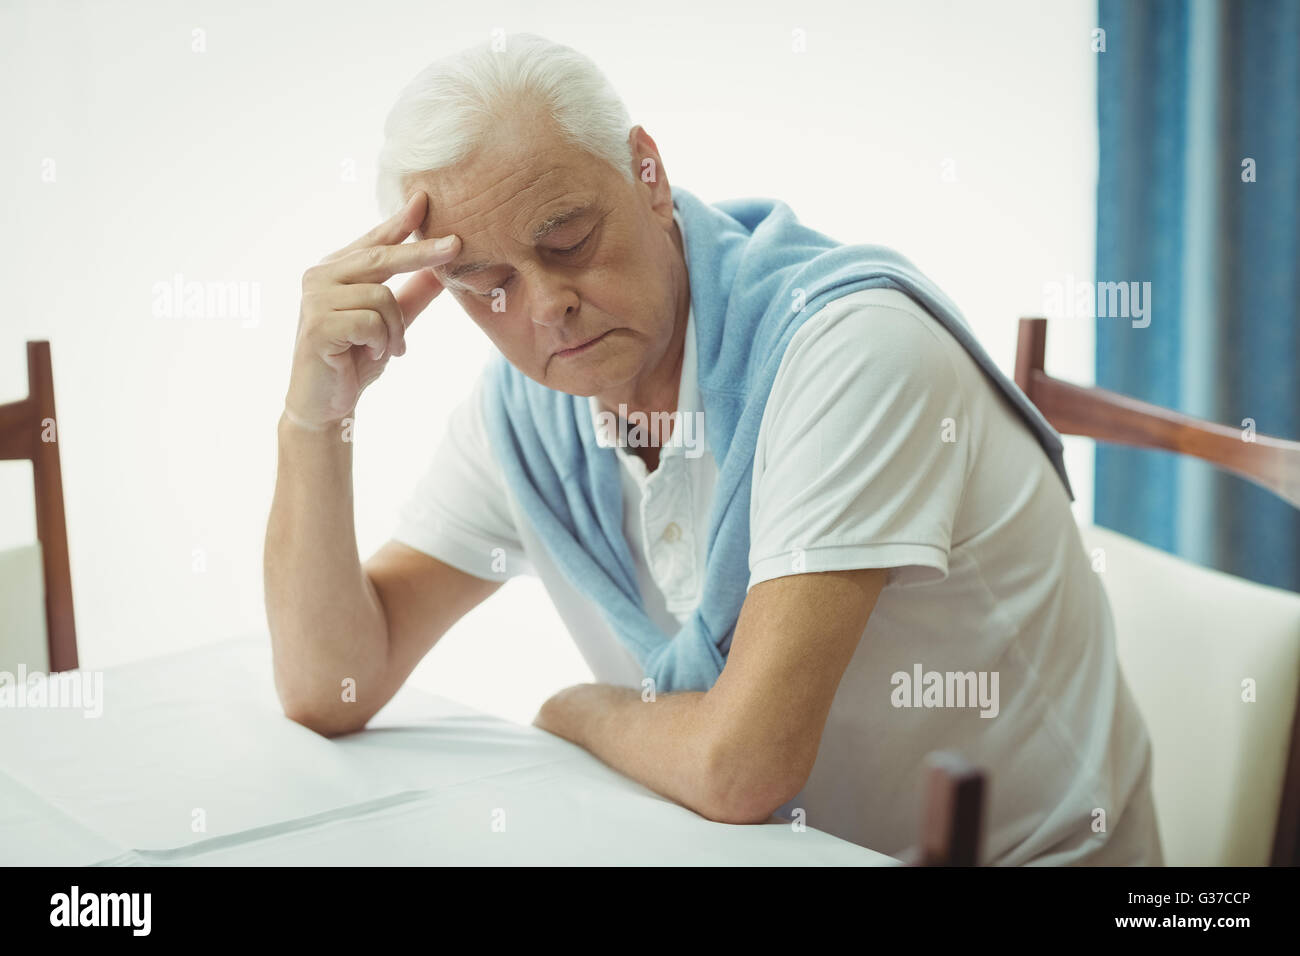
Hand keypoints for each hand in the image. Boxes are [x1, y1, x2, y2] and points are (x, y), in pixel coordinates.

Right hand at [283, 191, 460, 428]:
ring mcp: (315, 298)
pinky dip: (382, 341)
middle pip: (382, 257)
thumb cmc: (354, 360)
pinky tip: (371, 353)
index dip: (400, 221)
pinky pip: (371, 321)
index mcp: (337, 270)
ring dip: (396, 329)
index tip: (425, 199)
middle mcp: (320, 276)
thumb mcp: (392, 322)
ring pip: (381, 296)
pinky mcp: (317, 324)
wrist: (326, 404)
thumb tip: (446, 270)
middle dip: (422, 253)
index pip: (374, 240)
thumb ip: (414, 294)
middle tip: (456, 245)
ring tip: (388, 348)